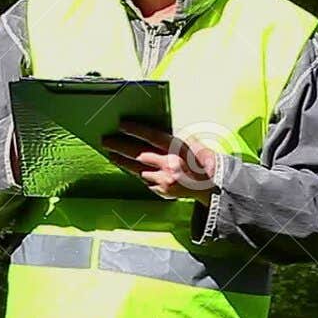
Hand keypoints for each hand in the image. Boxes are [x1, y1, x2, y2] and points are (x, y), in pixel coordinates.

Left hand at [101, 120, 218, 203]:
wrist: (211, 185)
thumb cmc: (200, 161)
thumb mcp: (191, 144)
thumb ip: (172, 138)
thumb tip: (151, 131)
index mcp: (178, 150)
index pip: (152, 137)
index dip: (135, 130)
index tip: (121, 125)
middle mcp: (170, 165)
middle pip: (139, 154)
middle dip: (120, 147)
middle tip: (106, 141)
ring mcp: (164, 180)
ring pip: (138, 169)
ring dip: (123, 162)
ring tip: (112, 155)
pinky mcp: (162, 191)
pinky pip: (145, 181)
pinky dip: (138, 174)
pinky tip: (130, 168)